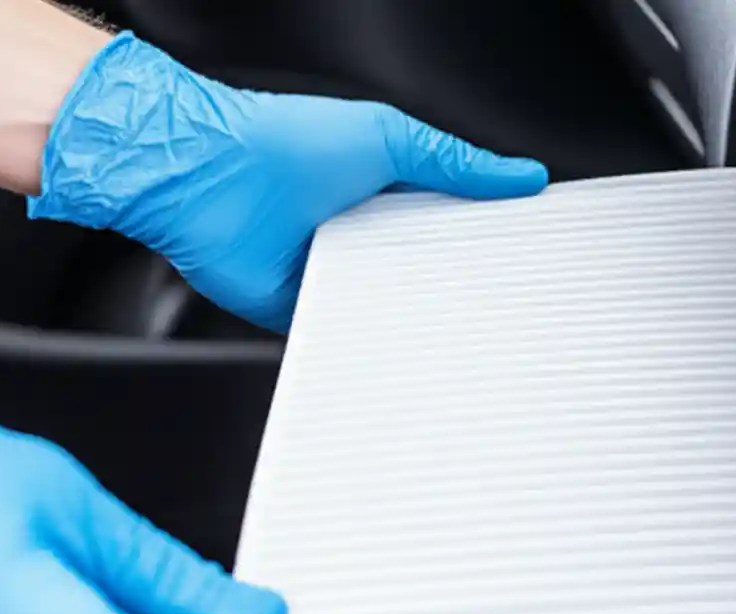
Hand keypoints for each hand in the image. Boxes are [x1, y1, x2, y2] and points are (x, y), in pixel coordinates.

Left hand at [29, 31, 548, 331]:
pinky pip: (345, 338)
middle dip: (460, 296)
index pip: (457, 231)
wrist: (207, 176)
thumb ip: (457, 162)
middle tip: (499, 314)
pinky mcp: (304, 313)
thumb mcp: (390, 137)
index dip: (491, 247)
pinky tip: (393, 354)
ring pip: (392, 314)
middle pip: (430, 279)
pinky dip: (364, 347)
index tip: (528, 265)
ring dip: (413, 323)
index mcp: (393, 197)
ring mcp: (336, 278)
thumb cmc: (285, 143)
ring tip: (454, 340)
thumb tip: (523, 175)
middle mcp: (367, 240)